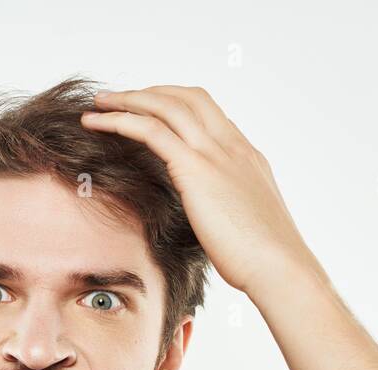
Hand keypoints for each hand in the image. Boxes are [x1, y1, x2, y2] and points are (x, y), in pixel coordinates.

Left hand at [81, 85, 320, 298]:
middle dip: (150, 93)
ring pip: (166, 106)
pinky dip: (121, 121)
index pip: (209, 113)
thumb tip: (211, 222)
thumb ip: (228, 211)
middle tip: (118, 99)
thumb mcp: (247, 224)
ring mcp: (215, 153)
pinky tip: (97, 123)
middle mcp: (232, 146)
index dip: (176, 105)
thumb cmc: (266, 260)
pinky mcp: (196, 169)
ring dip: (128, 100)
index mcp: (246, 156)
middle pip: (186, 97)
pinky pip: (151, 131)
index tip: (150, 111)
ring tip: (99, 103)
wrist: (280, 267)